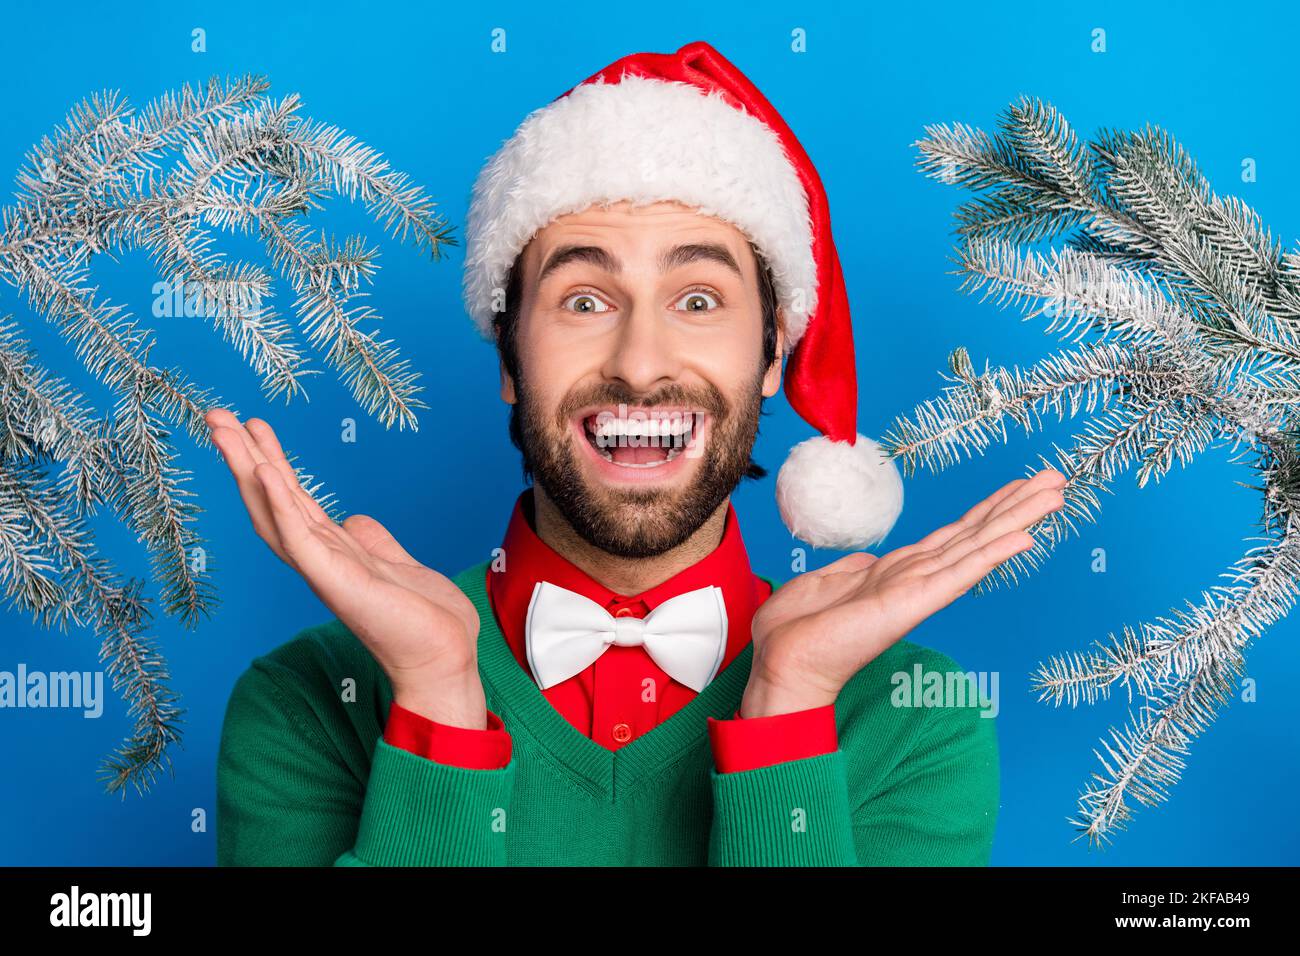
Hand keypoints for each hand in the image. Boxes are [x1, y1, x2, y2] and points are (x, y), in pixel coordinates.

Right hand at [205, 408, 486, 728]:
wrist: (444, 656)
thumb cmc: (424, 619)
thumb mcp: (396, 564)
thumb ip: (372, 540)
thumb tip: (354, 519)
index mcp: (332, 553)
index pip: (292, 500)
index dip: (271, 461)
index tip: (254, 425)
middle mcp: (319, 559)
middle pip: (270, 499)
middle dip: (243, 456)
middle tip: (215, 414)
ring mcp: (322, 570)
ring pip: (274, 511)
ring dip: (248, 468)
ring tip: (224, 428)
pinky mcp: (334, 581)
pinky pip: (299, 538)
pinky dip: (279, 505)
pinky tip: (263, 473)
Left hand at [741, 467, 1067, 717]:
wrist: (782, 664)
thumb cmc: (796, 631)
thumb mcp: (824, 582)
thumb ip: (853, 567)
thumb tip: (870, 557)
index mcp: (895, 572)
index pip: (952, 535)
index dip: (986, 509)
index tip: (1019, 484)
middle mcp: (914, 579)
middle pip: (975, 534)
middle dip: (1016, 506)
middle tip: (1057, 478)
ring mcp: (916, 592)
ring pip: (975, 546)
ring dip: (1016, 520)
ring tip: (1055, 494)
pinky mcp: (910, 604)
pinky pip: (957, 575)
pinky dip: (991, 556)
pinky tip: (1023, 540)